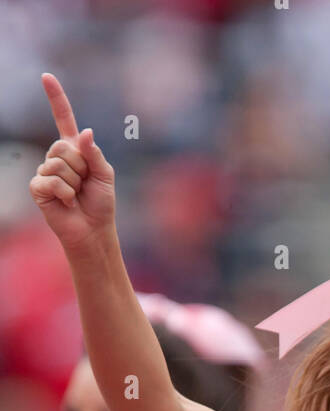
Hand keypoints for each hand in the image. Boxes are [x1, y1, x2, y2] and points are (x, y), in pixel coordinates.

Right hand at [29, 73, 115, 249]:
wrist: (93, 230)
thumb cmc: (100, 204)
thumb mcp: (105, 175)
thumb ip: (96, 154)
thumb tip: (86, 133)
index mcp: (74, 150)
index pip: (63, 118)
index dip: (56, 98)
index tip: (47, 76)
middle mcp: (57, 157)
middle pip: (64, 147)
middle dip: (81, 167)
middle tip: (84, 185)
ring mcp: (45, 171)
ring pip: (59, 164)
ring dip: (74, 183)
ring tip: (76, 195)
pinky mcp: (38, 188)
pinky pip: (52, 181)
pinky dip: (65, 193)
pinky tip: (67, 203)